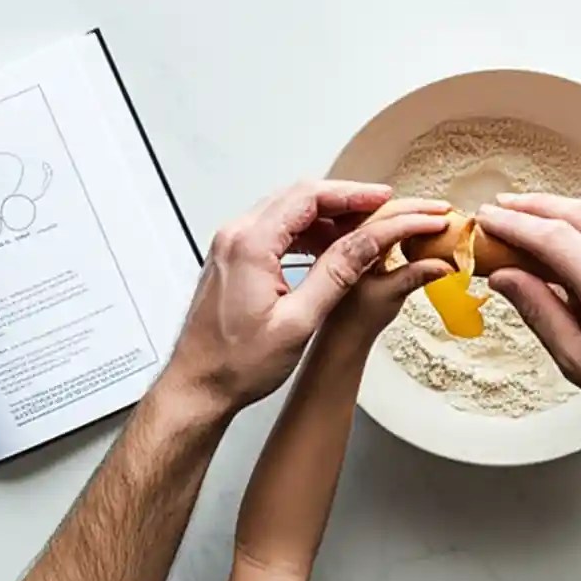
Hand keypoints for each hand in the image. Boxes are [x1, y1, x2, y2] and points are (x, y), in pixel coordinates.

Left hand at [163, 181, 450, 411]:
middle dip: (344, 201)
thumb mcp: (299, 321)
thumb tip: (370, 241)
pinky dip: (308, 232)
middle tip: (380, 212)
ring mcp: (232, 245)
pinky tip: (330, 249)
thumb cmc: (236, 364)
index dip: (352, 194)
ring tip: (363, 232)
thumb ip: (337, 274)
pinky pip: (276, 230)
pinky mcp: (234, 258)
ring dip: (327, 217)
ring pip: (288, 211)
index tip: (383, 199)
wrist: (198, 386)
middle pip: (299, 197)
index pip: (309, 197)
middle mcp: (236, 236)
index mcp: (249, 245)